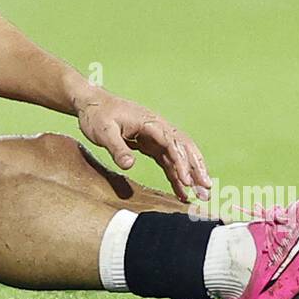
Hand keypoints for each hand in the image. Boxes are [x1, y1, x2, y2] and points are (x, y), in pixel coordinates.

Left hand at [75, 89, 210, 201]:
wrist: (92, 104)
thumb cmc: (97, 115)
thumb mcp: (104, 131)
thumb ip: (117, 148)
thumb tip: (129, 165)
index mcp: (150, 122)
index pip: (172, 142)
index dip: (181, 161)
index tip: (187, 180)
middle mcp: (158, 128)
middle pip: (184, 148)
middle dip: (197, 168)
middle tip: (206, 189)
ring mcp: (156, 137)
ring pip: (180, 156)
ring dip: (191, 174)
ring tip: (202, 195)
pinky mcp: (151, 145)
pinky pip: (168, 161)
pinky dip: (176, 176)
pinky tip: (182, 191)